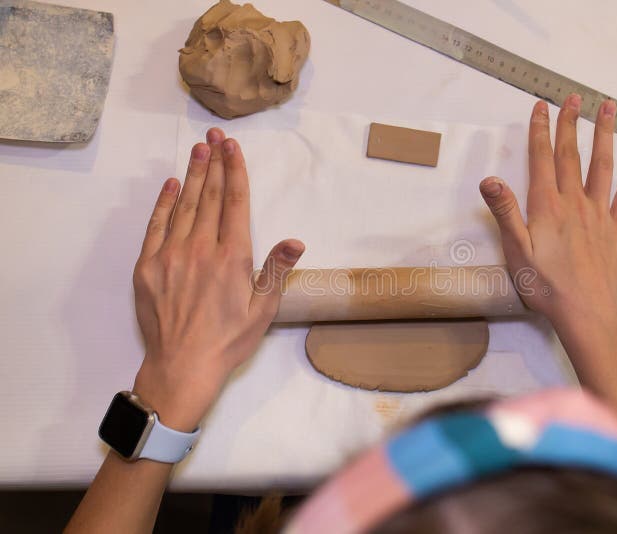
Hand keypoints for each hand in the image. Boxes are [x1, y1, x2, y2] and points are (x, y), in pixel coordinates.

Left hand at [131, 128, 303, 431]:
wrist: (182, 366)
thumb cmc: (229, 340)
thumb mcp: (264, 310)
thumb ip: (276, 271)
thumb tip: (295, 241)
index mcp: (232, 258)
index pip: (234, 203)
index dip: (234, 171)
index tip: (232, 147)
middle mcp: (200, 249)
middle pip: (208, 197)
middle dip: (213, 163)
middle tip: (215, 136)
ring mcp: (170, 255)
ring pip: (183, 206)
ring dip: (192, 176)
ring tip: (198, 149)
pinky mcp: (147, 267)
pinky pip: (156, 226)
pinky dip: (164, 203)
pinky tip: (171, 185)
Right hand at [480, 94, 616, 330]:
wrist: (588, 314)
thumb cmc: (547, 287)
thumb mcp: (516, 252)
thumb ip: (505, 213)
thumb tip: (490, 179)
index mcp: (547, 207)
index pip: (541, 159)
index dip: (540, 131)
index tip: (541, 106)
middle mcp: (575, 203)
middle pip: (572, 155)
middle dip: (570, 124)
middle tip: (572, 97)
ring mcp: (600, 214)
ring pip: (602, 165)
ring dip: (604, 134)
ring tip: (608, 108)